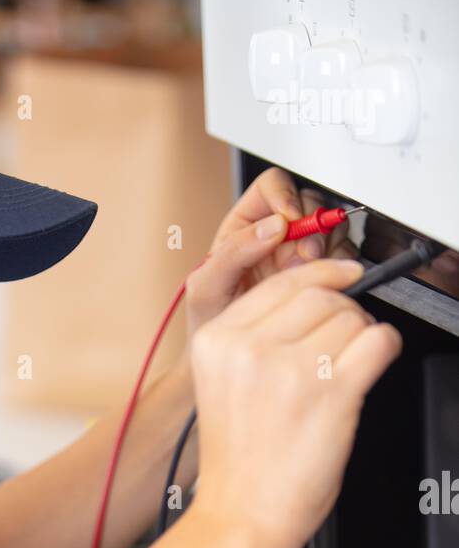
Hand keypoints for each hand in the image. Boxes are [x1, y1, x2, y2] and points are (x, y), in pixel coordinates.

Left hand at [185, 168, 358, 340]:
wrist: (227, 362)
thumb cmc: (210, 320)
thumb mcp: (206, 285)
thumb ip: (233, 251)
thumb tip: (274, 225)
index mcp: (246, 224)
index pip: (273, 186)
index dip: (285, 195)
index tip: (290, 218)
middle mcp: (278, 233)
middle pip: (310, 202)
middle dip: (312, 224)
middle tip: (306, 254)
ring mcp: (301, 253)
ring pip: (330, 227)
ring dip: (328, 244)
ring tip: (310, 271)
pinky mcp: (319, 274)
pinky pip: (341, 257)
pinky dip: (339, 265)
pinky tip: (322, 282)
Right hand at [190, 258, 401, 547]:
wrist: (242, 516)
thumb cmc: (238, 464)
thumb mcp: (222, 386)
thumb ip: (254, 340)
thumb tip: (315, 302)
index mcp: (216, 342)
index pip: (281, 283)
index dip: (321, 275)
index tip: (343, 276)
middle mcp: (250, 349)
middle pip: (319, 296)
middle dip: (342, 311)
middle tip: (344, 338)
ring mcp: (290, 369)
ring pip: (350, 318)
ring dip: (360, 336)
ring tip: (348, 367)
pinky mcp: (331, 392)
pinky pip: (378, 342)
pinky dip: (385, 347)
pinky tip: (373, 363)